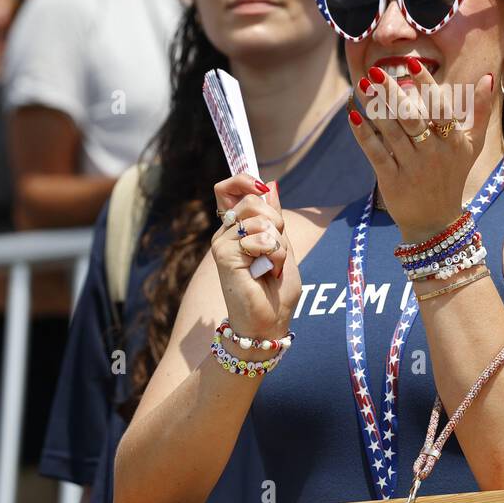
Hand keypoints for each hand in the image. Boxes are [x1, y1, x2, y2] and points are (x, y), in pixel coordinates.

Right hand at [210, 175, 299, 342]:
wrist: (268, 322)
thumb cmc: (276, 289)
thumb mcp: (281, 246)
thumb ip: (274, 217)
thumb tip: (271, 185)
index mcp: (237, 228)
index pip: (228, 188)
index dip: (245, 181)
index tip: (262, 189)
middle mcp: (225, 232)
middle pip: (252, 200)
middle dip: (276, 220)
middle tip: (276, 249)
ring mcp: (222, 243)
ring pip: (258, 218)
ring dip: (277, 243)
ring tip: (272, 266)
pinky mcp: (223, 255)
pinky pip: (258, 239)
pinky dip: (273, 255)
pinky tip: (265, 273)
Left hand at [349, 63, 495, 241]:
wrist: (436, 223)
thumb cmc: (454, 176)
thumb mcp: (473, 146)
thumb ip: (481, 111)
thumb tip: (488, 77)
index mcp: (454, 141)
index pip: (440, 107)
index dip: (426, 84)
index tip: (411, 62)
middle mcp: (434, 153)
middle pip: (411, 117)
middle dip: (393, 93)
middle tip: (376, 70)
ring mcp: (412, 168)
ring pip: (391, 132)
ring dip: (375, 108)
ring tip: (363, 86)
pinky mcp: (392, 181)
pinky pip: (376, 153)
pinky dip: (364, 135)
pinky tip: (354, 116)